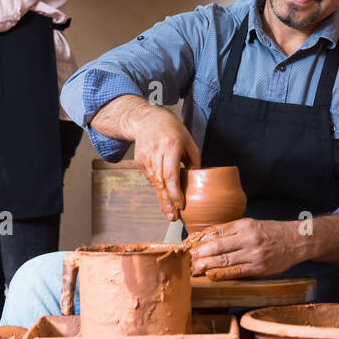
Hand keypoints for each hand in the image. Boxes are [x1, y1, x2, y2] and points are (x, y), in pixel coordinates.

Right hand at [132, 106, 199, 220]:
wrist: (146, 120)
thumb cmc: (172, 130)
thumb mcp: (189, 142)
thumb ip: (194, 161)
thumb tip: (198, 182)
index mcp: (171, 146)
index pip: (171, 175)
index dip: (175, 192)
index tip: (181, 204)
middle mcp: (156, 152)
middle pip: (161, 183)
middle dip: (167, 202)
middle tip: (173, 217)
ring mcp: (145, 157)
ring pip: (154, 183)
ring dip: (162, 198)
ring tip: (170, 212)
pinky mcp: (139, 161)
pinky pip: (150, 178)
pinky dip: (158, 187)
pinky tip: (164, 194)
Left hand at [186, 218, 302, 279]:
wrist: (297, 241)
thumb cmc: (272, 233)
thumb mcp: (252, 225)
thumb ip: (232, 231)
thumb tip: (207, 237)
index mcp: (245, 225)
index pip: (216, 231)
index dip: (200, 239)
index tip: (188, 245)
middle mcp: (248, 238)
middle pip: (217, 246)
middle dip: (199, 254)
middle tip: (185, 259)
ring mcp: (254, 254)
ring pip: (224, 260)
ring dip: (206, 265)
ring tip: (193, 269)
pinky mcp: (259, 268)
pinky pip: (236, 272)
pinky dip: (221, 274)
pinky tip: (210, 275)